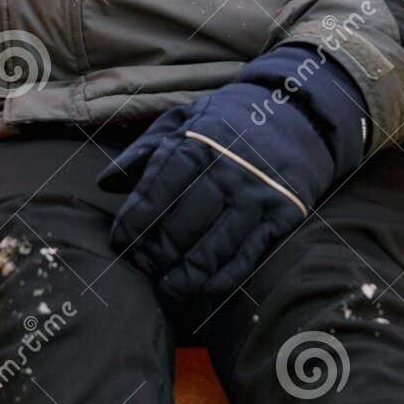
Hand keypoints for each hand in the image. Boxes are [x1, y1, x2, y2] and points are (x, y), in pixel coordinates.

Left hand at [98, 43, 367, 304]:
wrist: (298, 112)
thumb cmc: (229, 119)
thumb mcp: (184, 119)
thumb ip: (143, 150)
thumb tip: (105, 183)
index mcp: (197, 143)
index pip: (156, 190)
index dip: (133, 222)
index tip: (119, 242)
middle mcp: (227, 169)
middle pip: (182, 224)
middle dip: (155, 253)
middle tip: (141, 270)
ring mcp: (257, 194)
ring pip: (214, 245)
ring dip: (186, 274)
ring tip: (167, 290)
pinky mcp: (282, 214)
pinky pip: (249, 254)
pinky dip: (224, 278)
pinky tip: (204, 291)